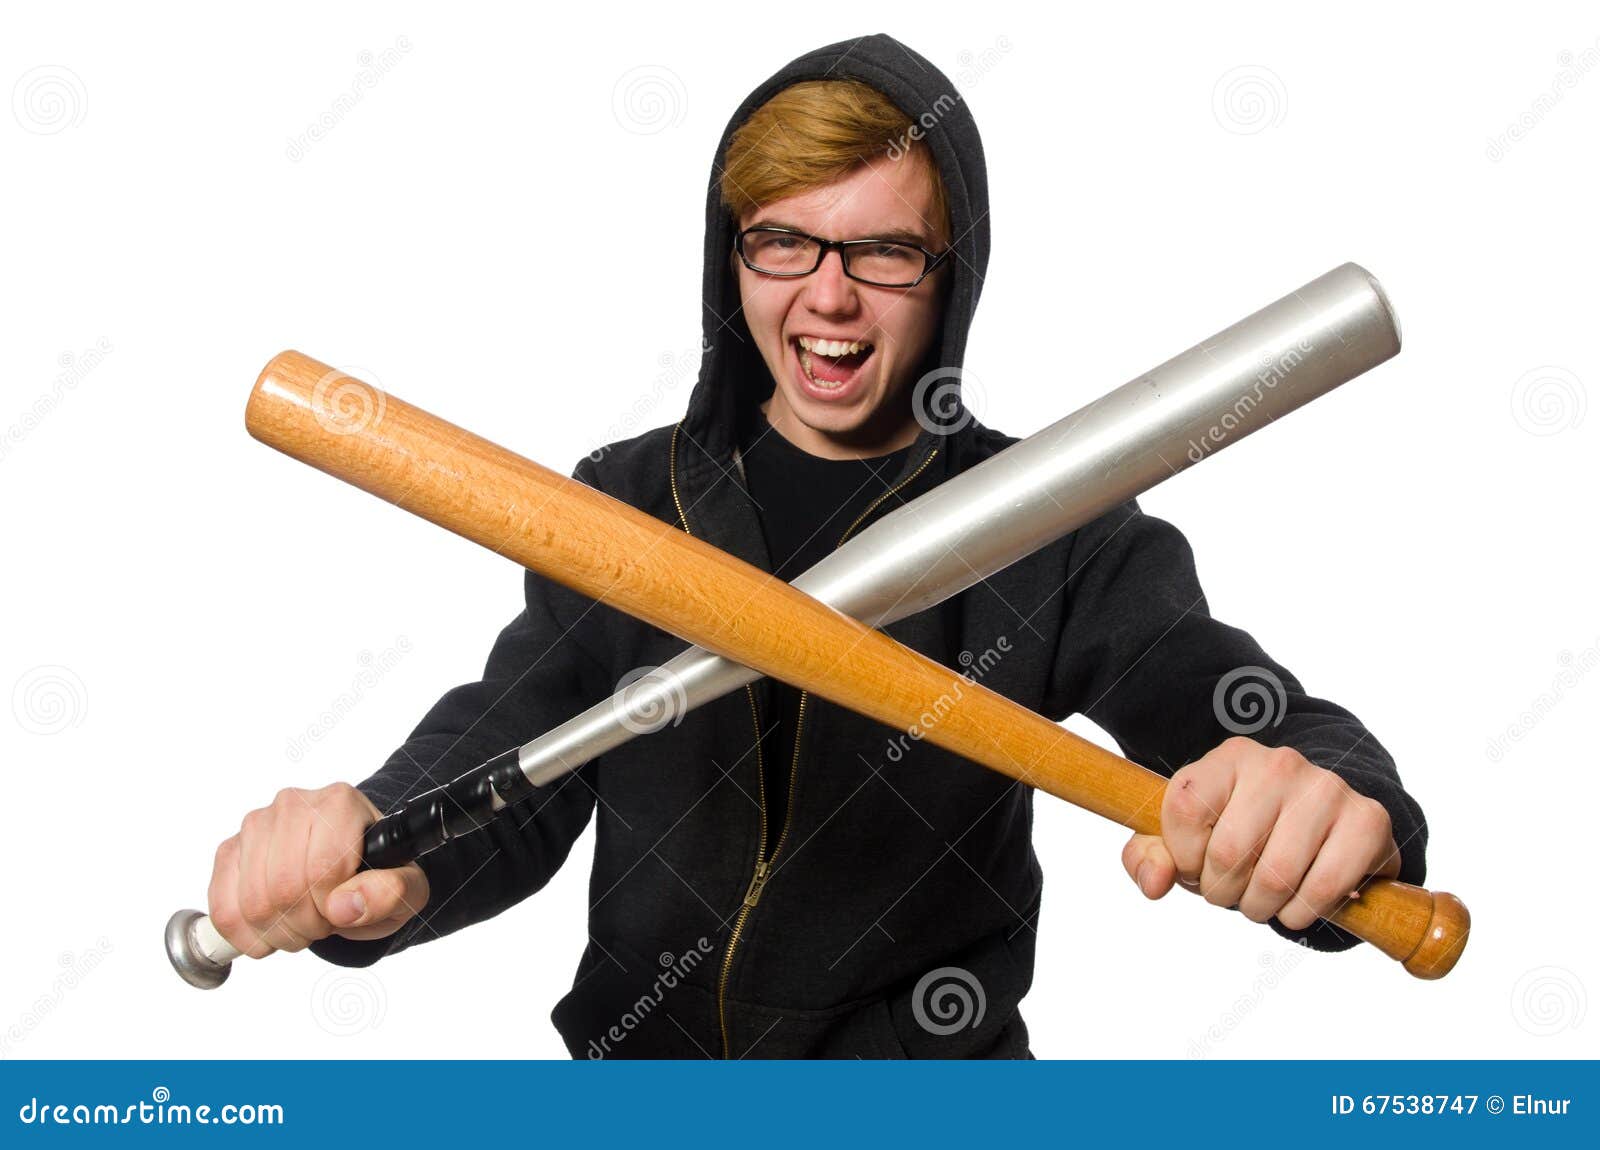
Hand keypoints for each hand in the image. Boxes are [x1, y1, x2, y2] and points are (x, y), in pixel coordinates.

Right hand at [208, 783, 429, 957]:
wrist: (350, 870)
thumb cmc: (377, 876)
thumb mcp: (406, 888)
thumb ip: (391, 892)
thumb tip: (344, 905)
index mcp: (340, 803)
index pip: (322, 868)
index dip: (333, 907)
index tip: (345, 911)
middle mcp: (294, 804)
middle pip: (283, 888)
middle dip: (306, 925)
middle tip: (323, 924)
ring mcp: (255, 825)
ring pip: (251, 903)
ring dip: (278, 933)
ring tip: (302, 924)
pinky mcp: (229, 851)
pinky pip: (223, 910)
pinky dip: (247, 936)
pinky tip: (271, 930)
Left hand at [1121, 736, 1401, 930]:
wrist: (1328, 825)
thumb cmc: (1246, 834)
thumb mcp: (1188, 839)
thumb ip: (1150, 857)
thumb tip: (1154, 883)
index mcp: (1229, 758)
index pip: (1185, 811)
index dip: (1183, 858)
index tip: (1196, 866)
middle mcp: (1279, 764)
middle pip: (1229, 852)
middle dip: (1222, 892)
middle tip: (1233, 893)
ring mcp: (1327, 788)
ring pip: (1275, 876)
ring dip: (1262, 908)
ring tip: (1264, 900)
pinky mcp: (1367, 820)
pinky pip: (1323, 887)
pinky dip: (1304, 912)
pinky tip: (1300, 903)